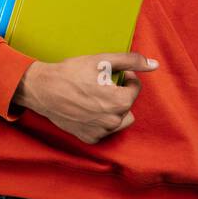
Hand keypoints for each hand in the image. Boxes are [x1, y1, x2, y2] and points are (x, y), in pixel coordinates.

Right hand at [11, 53, 158, 143]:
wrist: (43, 89)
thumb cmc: (72, 72)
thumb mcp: (103, 60)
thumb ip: (131, 61)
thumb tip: (154, 64)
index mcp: (120, 101)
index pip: (135, 87)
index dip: (125, 76)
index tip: (110, 72)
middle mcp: (113, 121)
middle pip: (127, 103)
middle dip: (119, 93)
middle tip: (101, 83)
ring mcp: (101, 131)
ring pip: (119, 119)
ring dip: (113, 108)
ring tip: (96, 97)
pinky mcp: (89, 137)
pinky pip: (105, 129)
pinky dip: (100, 119)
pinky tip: (87, 108)